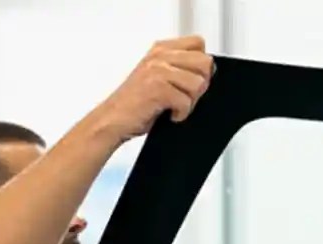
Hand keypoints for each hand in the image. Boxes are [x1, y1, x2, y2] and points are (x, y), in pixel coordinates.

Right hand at [92, 35, 214, 143]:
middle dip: (201, 84)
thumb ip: (181, 68)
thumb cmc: (136, 102)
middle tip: (185, 96)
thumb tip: (210, 73)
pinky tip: (170, 115)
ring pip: (199, 83)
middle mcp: (159, 56)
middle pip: (205, 63)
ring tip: (175, 106)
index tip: (190, 79)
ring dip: (191, 101)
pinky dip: (181, 114)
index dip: (201, 65)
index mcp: (161, 49)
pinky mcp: (157, 88)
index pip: (198, 44)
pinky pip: (187, 101)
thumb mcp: (159, 76)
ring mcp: (158, 70)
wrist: (112, 119)